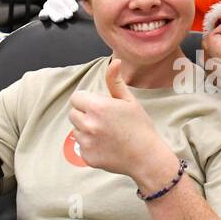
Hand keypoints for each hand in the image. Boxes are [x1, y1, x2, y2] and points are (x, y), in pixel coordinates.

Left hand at [68, 59, 177, 187]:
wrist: (146, 157)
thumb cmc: (140, 127)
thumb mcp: (129, 101)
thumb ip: (115, 81)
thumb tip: (115, 62)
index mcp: (97, 107)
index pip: (76, 97)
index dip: (88, 100)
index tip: (100, 106)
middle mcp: (88, 124)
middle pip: (73, 113)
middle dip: (85, 114)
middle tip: (104, 120)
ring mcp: (86, 142)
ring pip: (76, 130)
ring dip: (85, 129)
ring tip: (106, 133)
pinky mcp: (87, 157)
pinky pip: (81, 145)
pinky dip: (90, 145)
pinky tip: (106, 145)